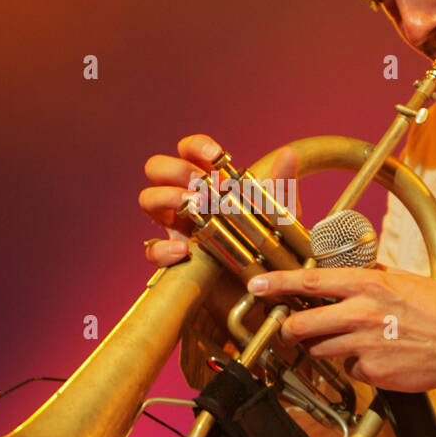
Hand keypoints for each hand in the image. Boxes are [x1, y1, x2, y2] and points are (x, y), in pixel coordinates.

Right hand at [140, 133, 298, 266]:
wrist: (262, 289)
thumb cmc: (268, 244)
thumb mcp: (278, 215)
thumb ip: (280, 185)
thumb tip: (287, 154)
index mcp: (207, 182)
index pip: (188, 151)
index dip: (196, 146)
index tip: (217, 156)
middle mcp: (186, 199)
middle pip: (157, 168)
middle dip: (176, 169)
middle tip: (202, 184)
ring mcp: (175, 227)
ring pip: (148, 199)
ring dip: (166, 196)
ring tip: (194, 206)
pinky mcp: (173, 259)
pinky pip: (153, 250)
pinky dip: (163, 248)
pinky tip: (184, 250)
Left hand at [246, 265, 435, 391]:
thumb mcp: (404, 280)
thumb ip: (372, 277)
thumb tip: (350, 272)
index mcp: (368, 285)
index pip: (309, 282)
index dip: (277, 283)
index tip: (256, 285)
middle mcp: (361, 314)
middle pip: (302, 324)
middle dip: (290, 329)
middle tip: (290, 328)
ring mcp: (364, 346)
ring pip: (321, 350)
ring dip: (327, 347)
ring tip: (354, 340)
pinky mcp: (373, 373)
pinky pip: (350, 370)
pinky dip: (358, 366)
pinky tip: (380, 357)